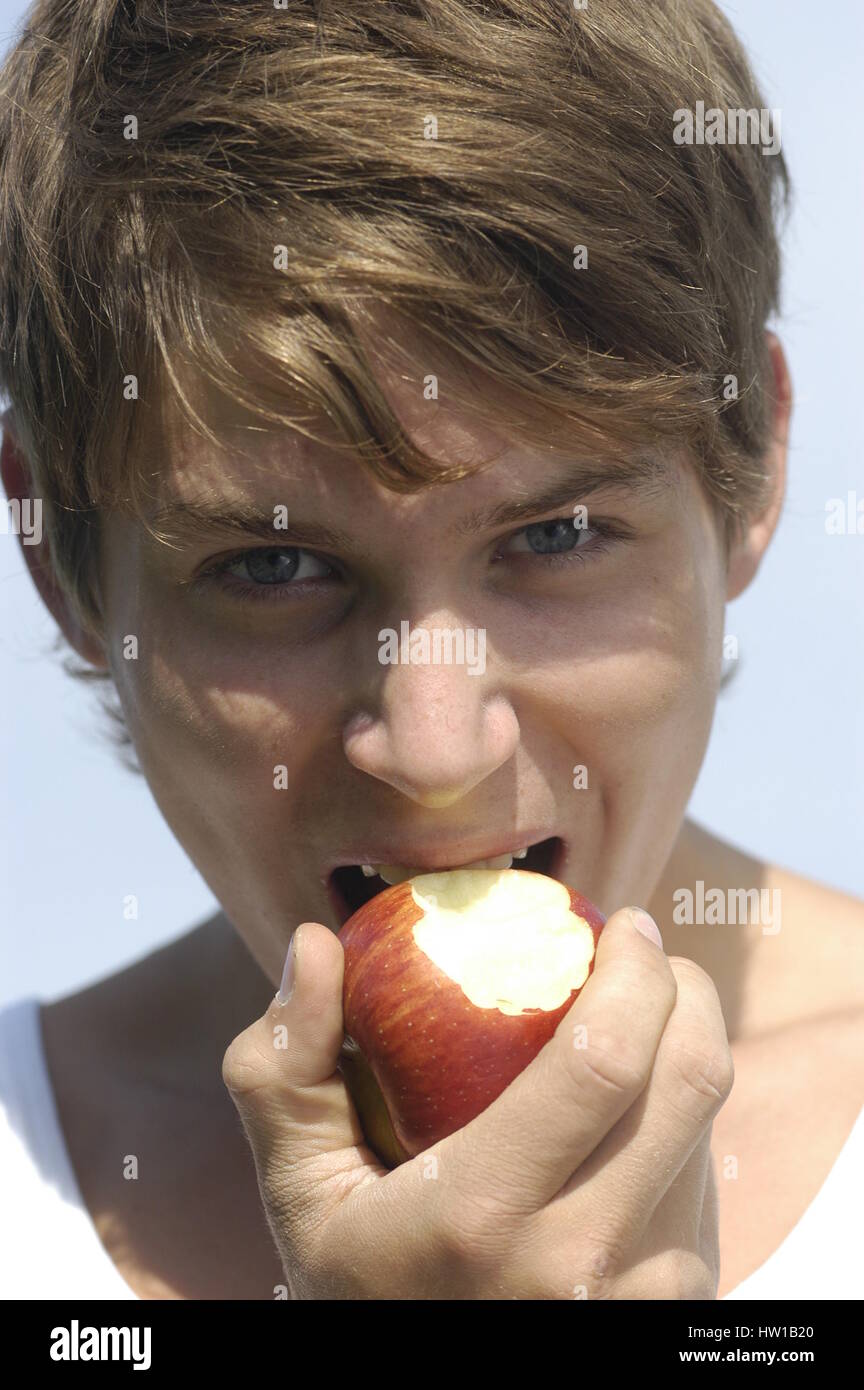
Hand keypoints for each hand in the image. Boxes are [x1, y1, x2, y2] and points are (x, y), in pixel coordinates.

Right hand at [222, 907, 731, 1298]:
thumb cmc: (358, 1284)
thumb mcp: (297, 1188)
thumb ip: (285, 1066)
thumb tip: (313, 943)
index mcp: (486, 1215)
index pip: (603, 1060)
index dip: (634, 969)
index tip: (620, 921)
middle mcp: (585, 1264)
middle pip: (691, 1081)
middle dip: (684, 989)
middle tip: (641, 951)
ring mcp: (647, 1295)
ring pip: (706, 1128)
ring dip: (685, 1050)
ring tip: (632, 1020)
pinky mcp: (681, 1307)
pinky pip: (703, 1180)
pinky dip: (679, 1121)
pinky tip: (628, 1111)